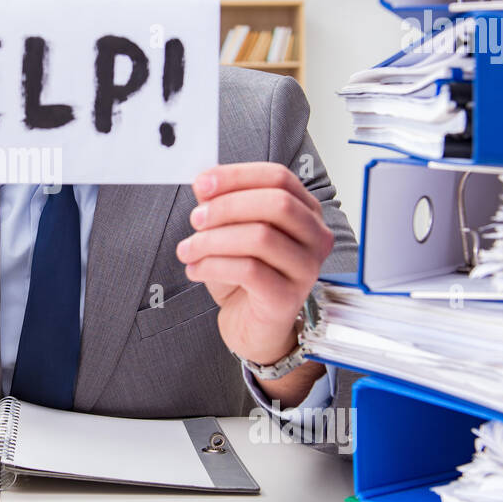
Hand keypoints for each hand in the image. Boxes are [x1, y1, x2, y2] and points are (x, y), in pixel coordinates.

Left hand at [175, 161, 333, 365]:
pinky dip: (213, 265)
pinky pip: (249, 270)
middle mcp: (314, 238)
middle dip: (227, 206)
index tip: (203, 183)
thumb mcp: (231, 232)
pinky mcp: (287, 298)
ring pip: (261, 237)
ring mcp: (305, 269)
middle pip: (276, 204)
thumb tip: (206, 183)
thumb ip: (223, 204)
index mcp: (306, 211)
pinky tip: (195, 269)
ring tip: (188, 249)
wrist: (253, 326)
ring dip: (213, 239)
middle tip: (195, 218)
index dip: (238, 175)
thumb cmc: (246, 276)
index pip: (278, 178)